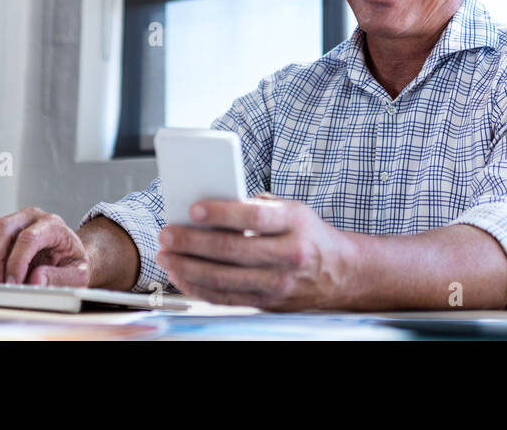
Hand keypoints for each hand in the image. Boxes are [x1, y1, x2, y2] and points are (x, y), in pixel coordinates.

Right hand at [0, 206, 90, 286]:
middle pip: (0, 228)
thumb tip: (36, 279)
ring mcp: (9, 221)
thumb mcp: (78, 274)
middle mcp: (28, 217)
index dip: (16, 263)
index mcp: (52, 224)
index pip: (28, 237)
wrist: (65, 256)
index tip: (13, 283)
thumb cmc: (70, 263)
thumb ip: (60, 277)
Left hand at [155, 193, 355, 310]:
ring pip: (224, 278)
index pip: (255, 217)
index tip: (194, 208)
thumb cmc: (308, 235)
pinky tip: (182, 276)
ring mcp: (279, 284)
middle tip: (168, 233)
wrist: (340, 273)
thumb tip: (215, 203)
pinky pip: (226, 298)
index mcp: (296, 224)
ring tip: (167, 255)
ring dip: (189, 267)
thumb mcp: (293, 210)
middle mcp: (289, 256)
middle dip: (193, 242)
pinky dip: (199, 288)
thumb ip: (259, 206)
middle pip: (233, 249)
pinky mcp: (269, 303)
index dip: (222, 213)